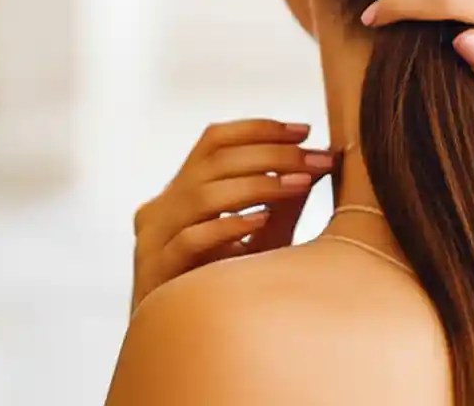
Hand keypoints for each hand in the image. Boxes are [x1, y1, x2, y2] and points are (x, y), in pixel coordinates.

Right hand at [130, 119, 332, 312]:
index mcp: (179, 191)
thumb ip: (282, 198)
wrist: (181, 345)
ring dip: (258, 185)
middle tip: (316, 159)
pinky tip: (263, 222)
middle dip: (272, 155)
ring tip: (301, 185)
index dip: (259, 128)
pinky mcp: (155, 272)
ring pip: (202, 194)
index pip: (214, 139)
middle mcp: (160, 207)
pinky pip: (191, 239)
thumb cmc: (226, 287)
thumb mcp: (261, 234)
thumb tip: (321, 160)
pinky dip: (229, 226)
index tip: (305, 130)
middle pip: (214, 161)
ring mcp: (152, 239)